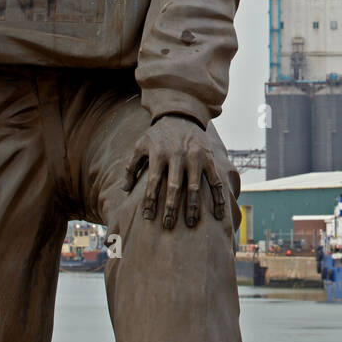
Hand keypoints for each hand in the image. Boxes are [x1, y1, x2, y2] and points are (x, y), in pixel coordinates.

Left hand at [125, 115, 224, 229]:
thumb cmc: (158, 134)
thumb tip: (124, 189)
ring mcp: (195, 158)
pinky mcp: (208, 159)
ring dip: (192, 207)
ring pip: (194, 187)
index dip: (150, 201)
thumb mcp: (140, 144)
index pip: (153, 182)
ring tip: (190, 223)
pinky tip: (217, 214)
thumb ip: (131, 166)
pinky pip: (214, 181)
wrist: (181, 115)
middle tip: (167, 225)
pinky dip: (217, 198)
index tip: (148, 217)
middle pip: (174, 187)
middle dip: (170, 208)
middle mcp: (177, 156)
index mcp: (159, 154)